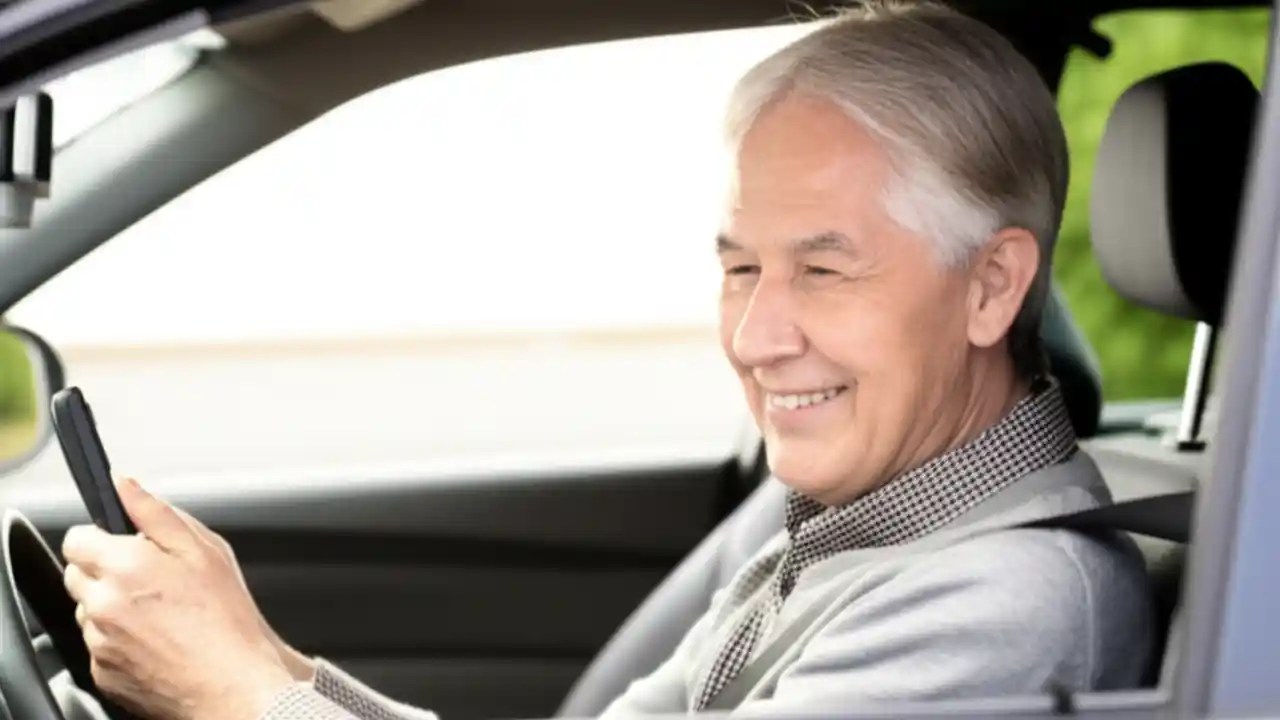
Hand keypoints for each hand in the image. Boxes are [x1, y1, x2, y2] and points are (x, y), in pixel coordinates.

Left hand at [61, 477, 298, 719]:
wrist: (232, 683)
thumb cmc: (227, 618)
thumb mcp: (204, 549)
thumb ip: (156, 512)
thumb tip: (125, 484)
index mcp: (124, 566)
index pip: (76, 538)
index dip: (102, 537)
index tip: (125, 545)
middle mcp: (103, 603)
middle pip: (78, 573)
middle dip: (107, 570)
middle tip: (152, 580)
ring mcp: (99, 642)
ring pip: (90, 610)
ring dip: (112, 606)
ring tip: (161, 614)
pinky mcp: (103, 672)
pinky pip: (100, 645)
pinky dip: (120, 640)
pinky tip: (158, 639)